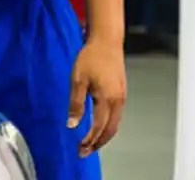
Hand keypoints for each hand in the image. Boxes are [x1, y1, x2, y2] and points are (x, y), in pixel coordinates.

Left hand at [68, 37, 126, 156]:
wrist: (107, 41)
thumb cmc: (91, 58)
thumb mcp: (78, 80)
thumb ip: (76, 104)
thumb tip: (72, 125)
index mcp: (107, 99)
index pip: (99, 127)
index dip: (90, 140)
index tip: (80, 148)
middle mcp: (118, 101)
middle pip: (110, 130)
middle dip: (98, 143)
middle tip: (85, 152)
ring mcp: (122, 97)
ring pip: (115, 124)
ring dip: (104, 136)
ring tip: (91, 143)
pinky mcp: (122, 92)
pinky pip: (117, 116)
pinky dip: (108, 126)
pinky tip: (99, 127)